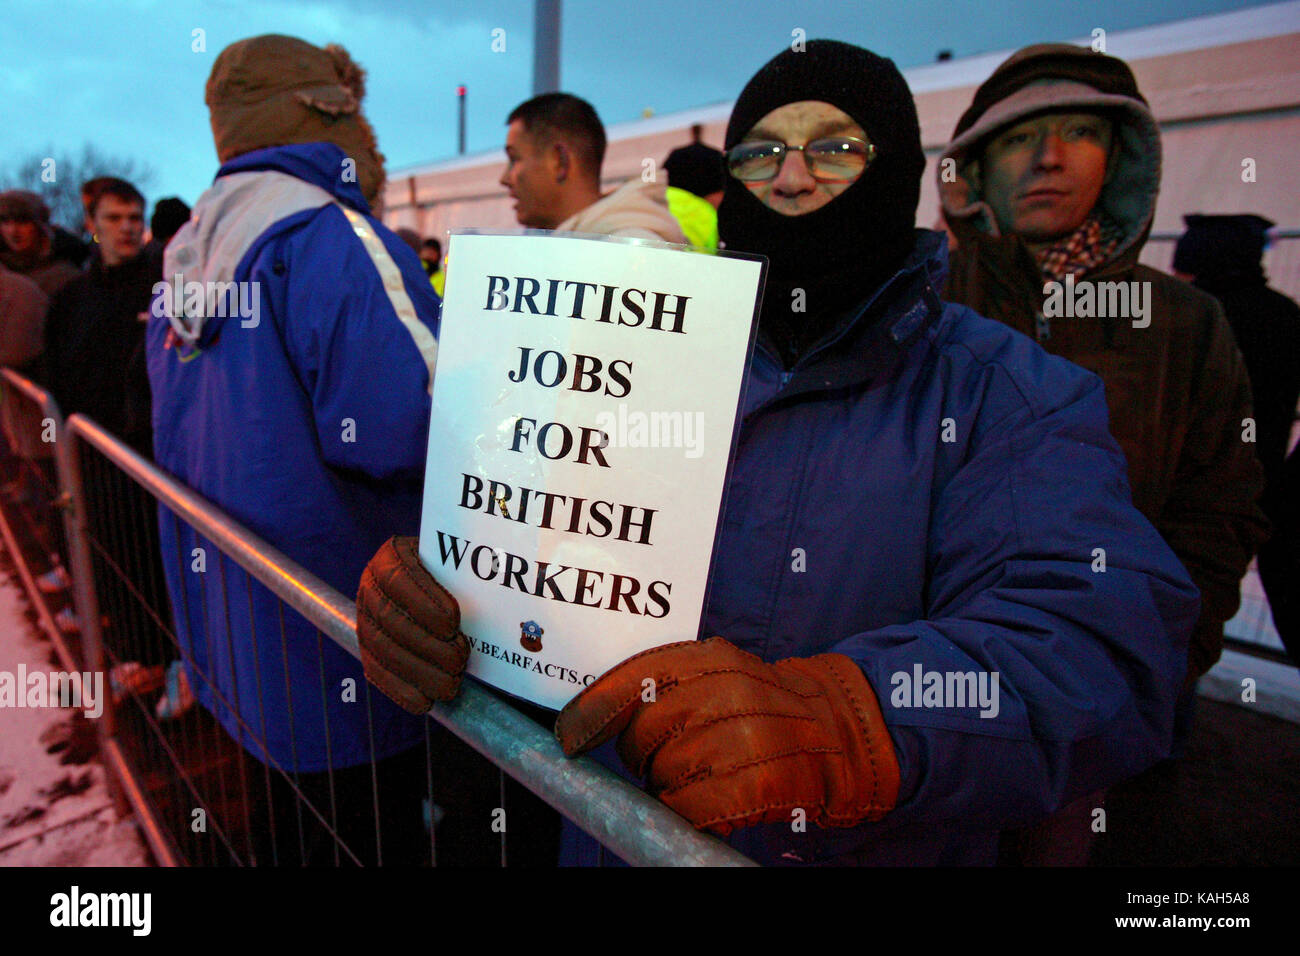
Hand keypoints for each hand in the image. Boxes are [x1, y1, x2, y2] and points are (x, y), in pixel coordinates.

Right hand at [356, 536, 469, 713]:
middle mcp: (372, 587)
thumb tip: (507, 580)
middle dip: (427, 644)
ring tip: (451, 683)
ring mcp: (365, 619)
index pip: (401, 579)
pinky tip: (425, 702)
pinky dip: (401, 690)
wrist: (428, 585)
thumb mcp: (455, 562)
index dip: (425, 603)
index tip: (453, 622)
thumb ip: (470, 568)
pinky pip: (377, 671)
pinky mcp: (367, 648)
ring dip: (419, 671)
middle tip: (460, 659)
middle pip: (392, 619)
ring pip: (384, 648)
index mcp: (391, 557)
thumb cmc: (451, 572)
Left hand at [554, 637, 898, 835]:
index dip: (593, 711)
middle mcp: (727, 691)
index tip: (571, 735)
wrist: (845, 731)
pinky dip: (690, 813)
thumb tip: (596, 715)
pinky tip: (708, 805)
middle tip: (666, 759)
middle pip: (642, 733)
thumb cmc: (769, 705)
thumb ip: (670, 684)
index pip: (633, 679)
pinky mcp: (761, 781)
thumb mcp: (724, 673)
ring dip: (670, 786)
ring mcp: (746, 736)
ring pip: (664, 773)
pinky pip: (692, 807)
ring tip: (700, 778)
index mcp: (712, 659)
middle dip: (642, 755)